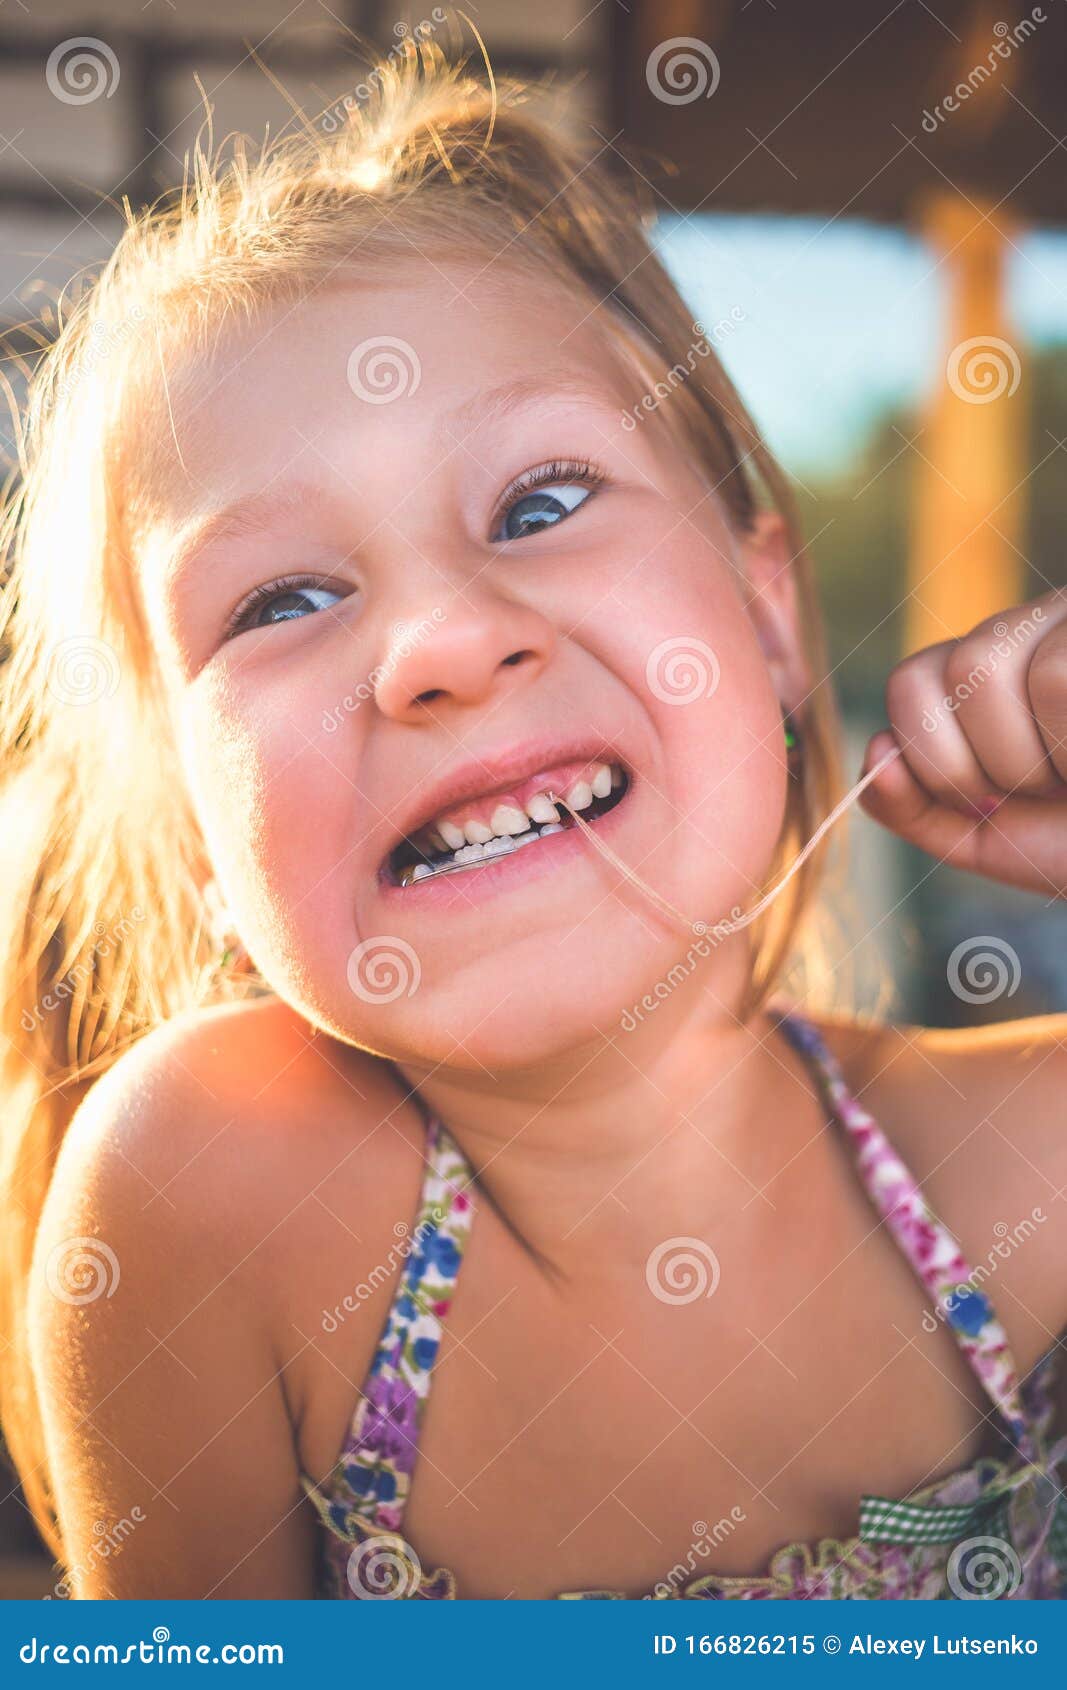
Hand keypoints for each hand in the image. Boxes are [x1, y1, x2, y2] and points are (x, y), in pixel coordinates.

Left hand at [859, 588, 1066, 895]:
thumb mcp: (987, 838)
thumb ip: (915, 808)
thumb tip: (872, 758)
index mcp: (980, 678)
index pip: (910, 683)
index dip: (934, 757)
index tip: (987, 802)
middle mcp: (1026, 633)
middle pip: (952, 670)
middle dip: (989, 764)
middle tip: (1047, 791)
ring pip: (992, 667)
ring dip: (1037, 756)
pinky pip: (1055, 679)